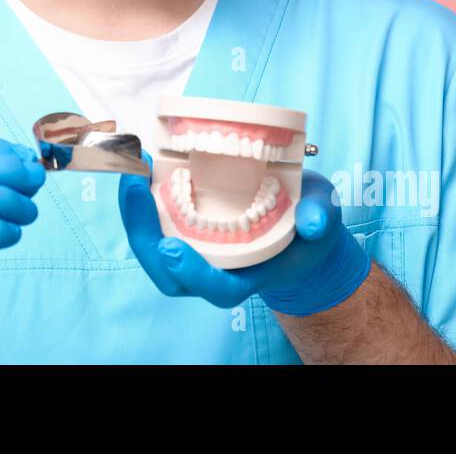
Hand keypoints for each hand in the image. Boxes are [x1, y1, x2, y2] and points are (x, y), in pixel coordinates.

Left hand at [118, 153, 370, 313]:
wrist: (299, 222)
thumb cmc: (309, 223)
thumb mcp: (324, 213)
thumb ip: (320, 216)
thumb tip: (311, 222)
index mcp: (250, 273)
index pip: (218, 289)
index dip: (193, 274)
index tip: (172, 249)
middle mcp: (216, 269)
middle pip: (169, 273)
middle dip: (145, 232)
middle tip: (134, 186)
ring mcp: (196, 250)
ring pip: (153, 248)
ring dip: (134, 213)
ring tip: (131, 170)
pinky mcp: (184, 228)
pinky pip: (154, 223)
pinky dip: (141, 199)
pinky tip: (139, 165)